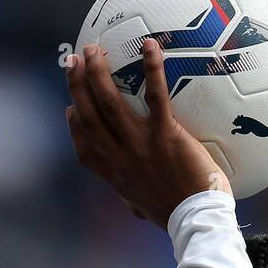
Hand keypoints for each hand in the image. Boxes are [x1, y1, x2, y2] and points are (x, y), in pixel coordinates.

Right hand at [65, 38, 230, 227]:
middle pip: (89, 116)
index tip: (70, 109)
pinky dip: (151, 69)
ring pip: (110, 103)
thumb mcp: (148, 210)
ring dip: (98, 73)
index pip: (85, 149)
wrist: (196, 221)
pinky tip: (150, 46)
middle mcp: (121, 157)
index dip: (74, 127)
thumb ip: (138, 202)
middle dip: (77, 86)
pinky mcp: (165, 135)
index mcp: (116, 176)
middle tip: (73, 62)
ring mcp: (140, 145)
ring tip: (93, 50)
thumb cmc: (180, 216)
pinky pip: (156, 96)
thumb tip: (137, 208)